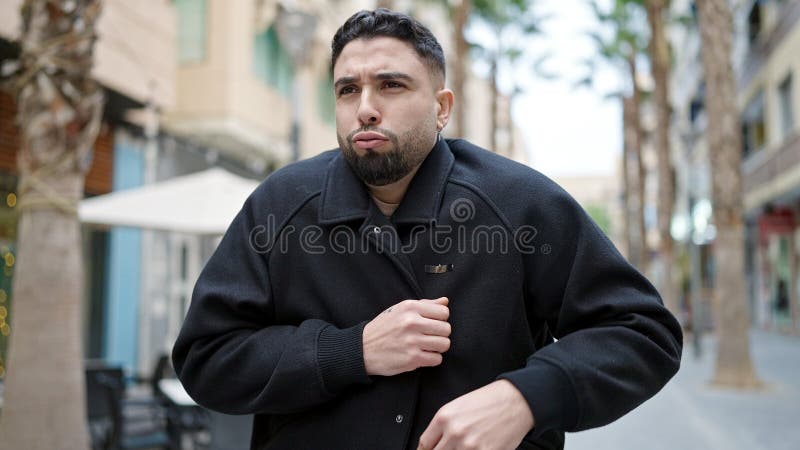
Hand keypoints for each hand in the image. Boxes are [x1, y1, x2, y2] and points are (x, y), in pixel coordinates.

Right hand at [363, 297, 450, 375]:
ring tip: (427, 346)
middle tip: (430, 336)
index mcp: (410, 308)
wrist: (363, 349)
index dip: (441, 319)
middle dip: (441, 334)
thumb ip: (424, 304)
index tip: (432, 324)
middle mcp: (411, 322)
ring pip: (444, 344)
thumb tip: (445, 301)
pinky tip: (422, 355)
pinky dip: (432, 359)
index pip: (444, 312)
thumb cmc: (383, 328)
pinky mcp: (412, 358)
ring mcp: (412, 341)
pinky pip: (437, 359)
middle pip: (446, 329)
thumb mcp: (400, 309)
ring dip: (438, 347)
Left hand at [417, 380, 534, 449]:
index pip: (424, 445)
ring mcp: (469, 445)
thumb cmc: (489, 402)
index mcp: (444, 418)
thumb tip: (434, 444)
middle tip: (448, 449)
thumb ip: (443, 426)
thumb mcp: (458, 407)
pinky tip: (475, 449)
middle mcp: (454, 432)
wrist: (515, 401)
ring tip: (463, 447)